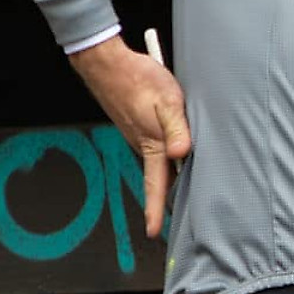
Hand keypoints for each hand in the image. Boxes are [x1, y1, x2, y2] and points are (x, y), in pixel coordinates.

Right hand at [70, 34, 190, 237]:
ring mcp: (138, 136)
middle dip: (168, 196)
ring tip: (186, 184)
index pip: (155, 185)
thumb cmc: (138, 78)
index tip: (153, 231)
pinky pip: (155, 147)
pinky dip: (166, 154)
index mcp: (151, 145)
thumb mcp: (168, 100)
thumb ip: (176, 127)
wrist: (107, 62)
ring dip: (171, 173)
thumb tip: (182, 152)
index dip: (155, 210)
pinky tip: (177, 149)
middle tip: (179, 215)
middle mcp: (142, 145)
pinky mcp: (137, 126)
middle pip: (160, 177)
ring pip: (159, 161)